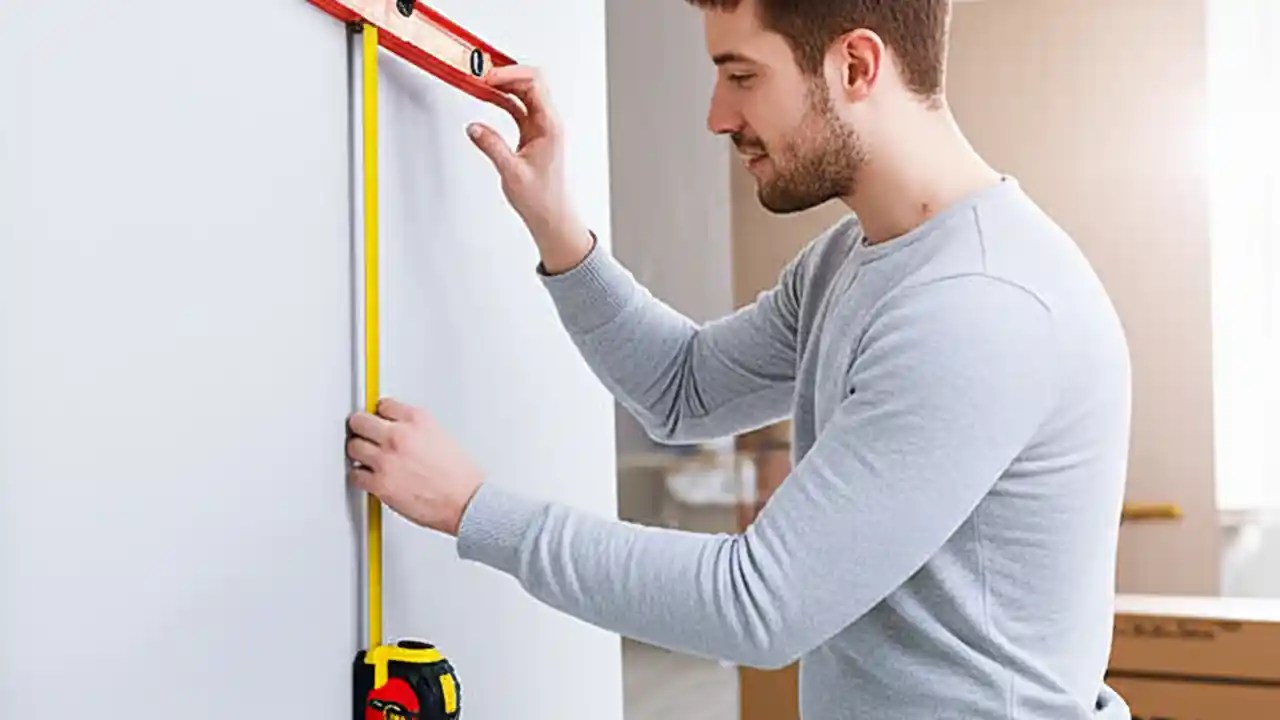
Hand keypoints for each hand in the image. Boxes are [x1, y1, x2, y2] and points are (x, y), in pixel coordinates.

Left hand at [346, 398, 483, 535]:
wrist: (466, 501)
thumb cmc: (460, 476)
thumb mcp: (442, 436)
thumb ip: (417, 430)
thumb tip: (401, 431)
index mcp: (417, 420)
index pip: (383, 405)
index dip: (380, 414)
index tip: (378, 418)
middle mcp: (399, 436)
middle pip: (361, 421)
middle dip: (361, 427)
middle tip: (363, 433)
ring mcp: (386, 460)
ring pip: (353, 447)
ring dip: (358, 452)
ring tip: (365, 457)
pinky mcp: (380, 484)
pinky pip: (355, 475)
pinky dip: (360, 477)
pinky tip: (368, 477)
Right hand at [467, 64, 592, 273]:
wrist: (552, 217)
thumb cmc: (542, 199)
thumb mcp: (511, 172)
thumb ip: (492, 146)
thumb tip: (474, 128)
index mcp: (549, 126)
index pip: (534, 84)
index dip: (510, 74)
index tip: (489, 77)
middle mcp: (548, 123)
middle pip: (530, 83)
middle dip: (507, 74)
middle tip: (483, 75)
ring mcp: (541, 128)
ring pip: (524, 94)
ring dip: (504, 86)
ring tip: (482, 84)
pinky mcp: (532, 135)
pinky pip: (518, 108)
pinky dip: (503, 101)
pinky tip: (489, 99)